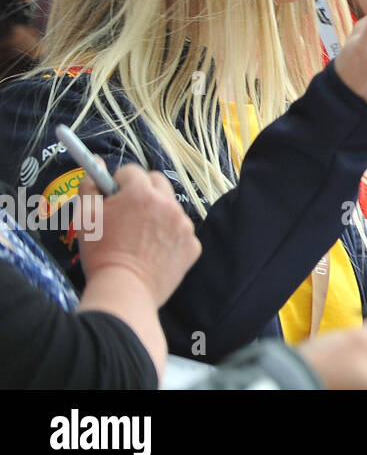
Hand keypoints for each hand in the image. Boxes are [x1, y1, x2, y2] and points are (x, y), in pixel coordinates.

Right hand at [77, 165, 200, 306]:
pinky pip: (181, 232)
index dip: (118, 184)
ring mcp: (184, 225)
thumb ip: (90, 186)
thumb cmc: (100, 253)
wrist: (124, 291)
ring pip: (170, 208)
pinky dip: (169, 238)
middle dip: (142, 192)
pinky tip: (153, 253)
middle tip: (127, 214)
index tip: (112, 199)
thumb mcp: (85, 217)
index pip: (131, 171)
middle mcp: (168, 204)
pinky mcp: (193, 245)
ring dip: (157, 215)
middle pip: (157, 183)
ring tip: (138, 238)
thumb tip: (97, 162)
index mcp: (142, 193)